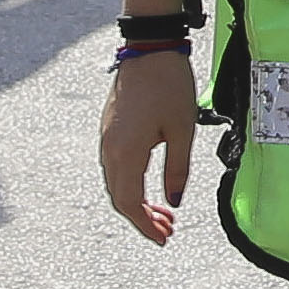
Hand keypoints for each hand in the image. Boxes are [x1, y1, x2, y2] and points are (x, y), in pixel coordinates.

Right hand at [100, 48, 195, 244]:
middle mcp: (109, 150)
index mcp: (126, 153)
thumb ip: (177, 169)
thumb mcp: (182, 130)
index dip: (146, 226)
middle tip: (167, 231)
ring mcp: (106, 139)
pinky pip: (115, 168)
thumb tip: (174, 202)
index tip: (164, 239)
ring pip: (116, 184)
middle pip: (120, 198)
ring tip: (163, 213)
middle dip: (142, 219)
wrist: (149, 49)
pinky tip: (149, 186)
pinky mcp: (109, 130)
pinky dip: (131, 185)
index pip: (130, 203)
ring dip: (136, 203)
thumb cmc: (169, 85)